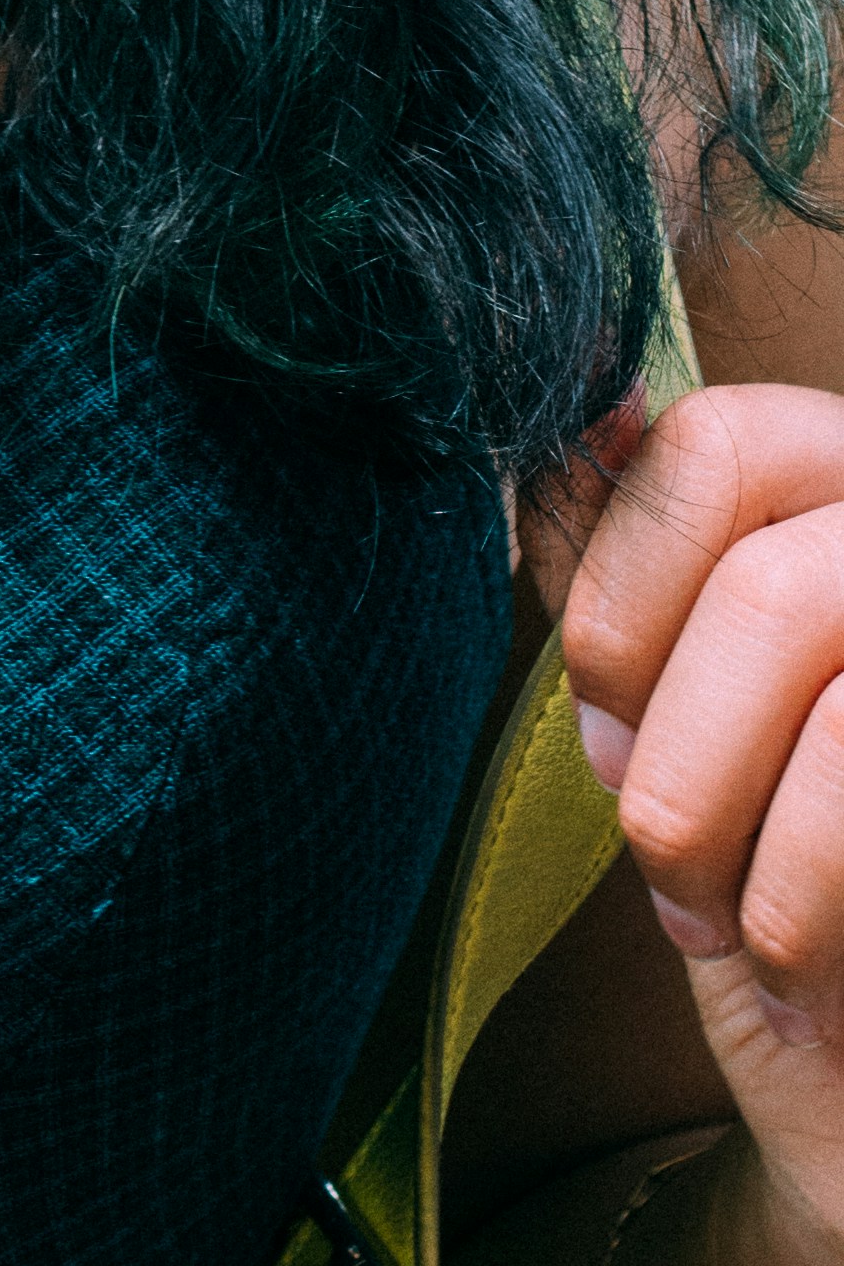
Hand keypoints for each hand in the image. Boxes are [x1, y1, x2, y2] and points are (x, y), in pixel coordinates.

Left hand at [557, 382, 843, 1265]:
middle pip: (765, 587)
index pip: (712, 440)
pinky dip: (793, 910)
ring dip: (729, 833)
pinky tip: (793, 970)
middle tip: (656, 846)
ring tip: (720, 923)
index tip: (601, 712)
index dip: (624, 587)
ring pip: (821, 691)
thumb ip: (624, 557)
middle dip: (672, 745)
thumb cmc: (767, 878)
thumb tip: (567, 413)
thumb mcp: (674, 706)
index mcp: (839, 492)